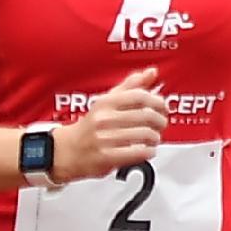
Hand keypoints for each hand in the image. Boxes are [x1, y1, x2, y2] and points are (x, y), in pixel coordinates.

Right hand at [54, 70, 169, 181]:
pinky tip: (146, 150)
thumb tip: (151, 73)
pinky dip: (149, 152)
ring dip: (155, 138)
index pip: (140, 96)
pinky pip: (139, 153)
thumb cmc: (91, 126)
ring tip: (153, 139)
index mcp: (106, 102)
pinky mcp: (107, 157)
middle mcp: (104, 119)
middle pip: (147, 116)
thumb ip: (131, 87)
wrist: (68, 150)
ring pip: (146, 135)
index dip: (158, 102)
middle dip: (160, 121)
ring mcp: (105, 138)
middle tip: (160, 125)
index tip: (163, 107)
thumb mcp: (108, 101)